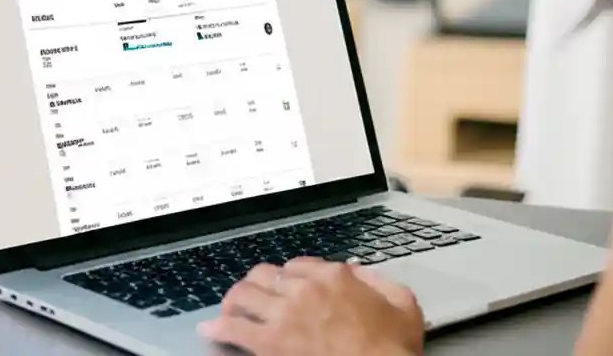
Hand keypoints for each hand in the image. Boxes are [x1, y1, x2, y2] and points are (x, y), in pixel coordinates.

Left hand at [199, 257, 424, 355]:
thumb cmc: (393, 348)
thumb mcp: (403, 304)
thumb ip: (379, 281)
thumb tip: (359, 271)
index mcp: (334, 276)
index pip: (297, 265)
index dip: (288, 276)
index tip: (285, 285)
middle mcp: (303, 289)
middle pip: (265, 275)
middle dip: (256, 283)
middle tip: (251, 294)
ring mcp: (284, 315)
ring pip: (243, 295)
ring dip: (233, 300)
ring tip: (227, 308)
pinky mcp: (270, 343)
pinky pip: (233, 329)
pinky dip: (217, 328)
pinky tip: (210, 330)